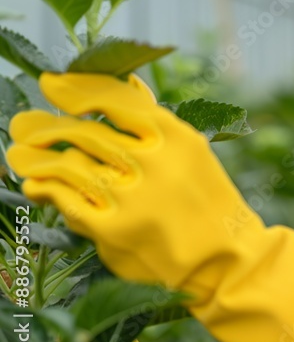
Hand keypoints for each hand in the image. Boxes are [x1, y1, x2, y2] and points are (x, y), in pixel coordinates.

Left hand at [7, 72, 262, 297]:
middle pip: (85, 131)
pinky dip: (43, 188)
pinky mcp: (114, 229)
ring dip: (35, 156)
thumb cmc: (208, 204)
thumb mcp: (193, 154)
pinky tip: (35, 185)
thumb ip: (156, 122)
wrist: (225, 262)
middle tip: (24, 123)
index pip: (115, 98)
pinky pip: (66, 200)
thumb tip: (126, 79)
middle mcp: (154, 163)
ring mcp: (132, 197)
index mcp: (177, 137)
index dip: (76, 88)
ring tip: (18, 153)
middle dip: (47, 125)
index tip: (51, 84)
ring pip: (68, 163)